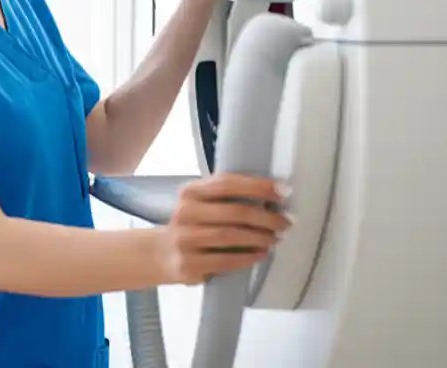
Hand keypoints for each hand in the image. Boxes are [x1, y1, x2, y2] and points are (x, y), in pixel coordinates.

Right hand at [158, 173, 290, 285]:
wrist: (160, 253)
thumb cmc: (191, 225)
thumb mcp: (201, 204)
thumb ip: (227, 197)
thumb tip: (272, 199)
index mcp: (190, 192)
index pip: (228, 183)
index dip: (259, 186)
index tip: (284, 191)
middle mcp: (185, 212)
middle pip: (234, 212)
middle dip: (266, 217)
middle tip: (286, 222)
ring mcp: (184, 239)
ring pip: (231, 236)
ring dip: (260, 238)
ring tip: (275, 238)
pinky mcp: (188, 264)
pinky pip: (226, 260)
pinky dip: (248, 257)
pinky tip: (261, 254)